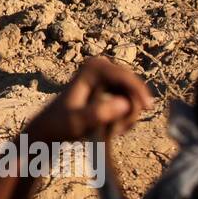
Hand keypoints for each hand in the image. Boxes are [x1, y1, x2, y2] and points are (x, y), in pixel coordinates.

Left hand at [24, 56, 152, 143]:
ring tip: (113, 131)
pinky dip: (126, 116)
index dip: (138, 90)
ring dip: (129, 114)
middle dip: (133, 106)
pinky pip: (130, 101)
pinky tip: (114, 128)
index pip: (124, 75)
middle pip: (133, 84)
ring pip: (134, 95)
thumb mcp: (77, 123)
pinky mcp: (110, 87)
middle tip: (119, 130)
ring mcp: (107, 77)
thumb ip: (99, 113)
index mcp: (93, 68)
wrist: (50, 130)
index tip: (148, 107)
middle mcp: (101, 67)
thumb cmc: (59, 127)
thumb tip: (125, 103)